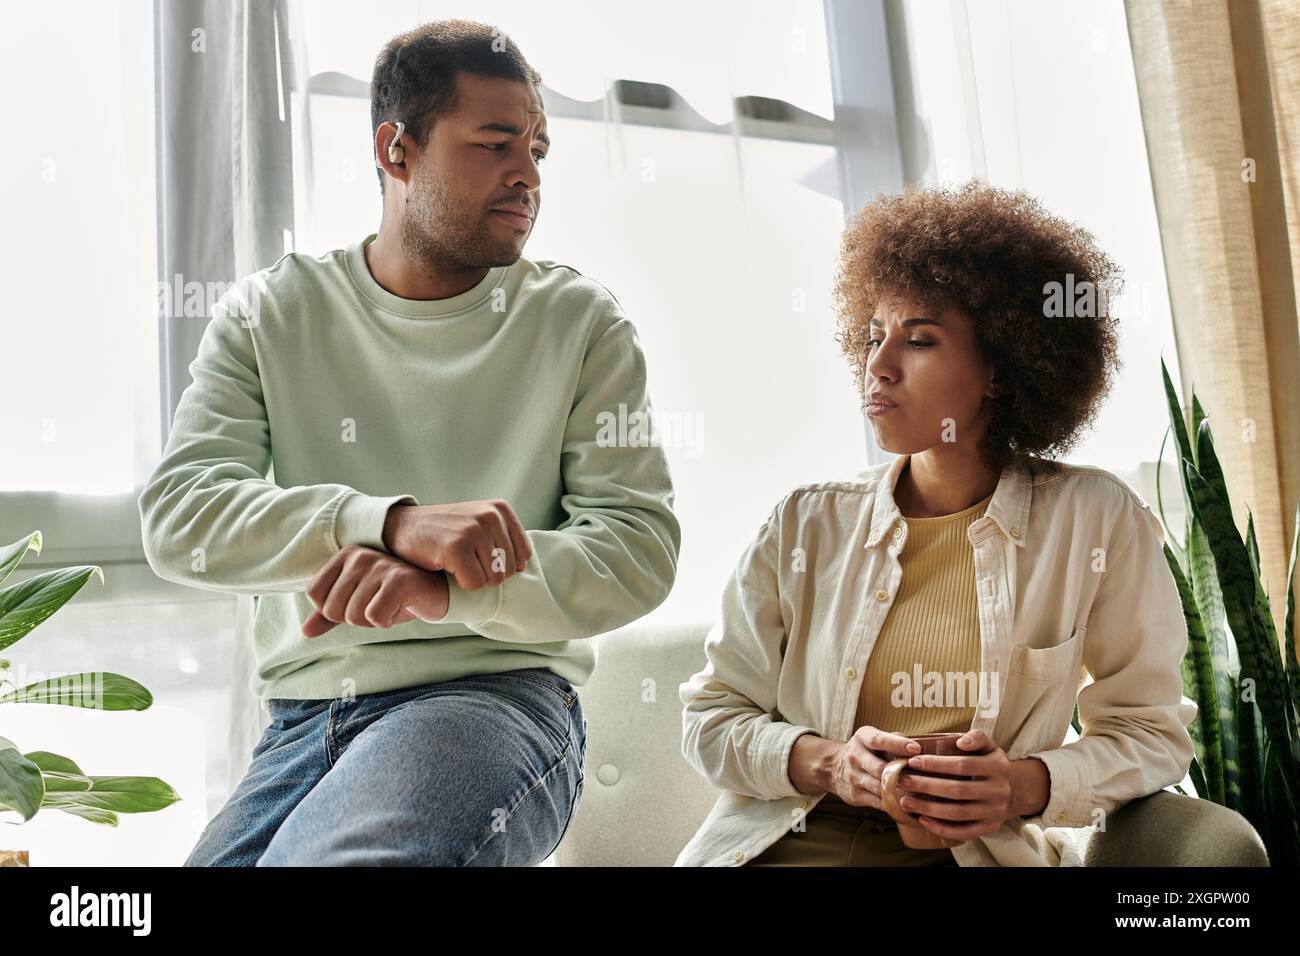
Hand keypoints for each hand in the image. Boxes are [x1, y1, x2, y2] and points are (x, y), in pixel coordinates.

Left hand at [302, 545, 448, 637]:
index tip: (360, 601)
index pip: (315, 595)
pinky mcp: (398, 580)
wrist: (436, 594)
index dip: (335, 610)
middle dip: (355, 618)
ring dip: (373, 621)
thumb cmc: (395, 596)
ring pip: (354, 616)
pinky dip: (387, 621)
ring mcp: (380, 565)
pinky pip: (375, 617)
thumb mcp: (358, 602)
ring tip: (390, 605)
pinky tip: (401, 607)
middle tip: (378, 605)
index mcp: (346, 555)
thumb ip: (330, 614)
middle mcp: (360, 556)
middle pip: (333, 609)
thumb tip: (306, 631)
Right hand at [383, 500, 532, 589]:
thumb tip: (523, 567)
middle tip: (463, 560)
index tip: (479, 556)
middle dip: (486, 573)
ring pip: (492, 579)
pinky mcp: (457, 547)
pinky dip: (460, 583)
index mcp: (500, 509)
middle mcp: (491, 516)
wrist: (402, 527)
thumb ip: (503, 541)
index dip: (502, 564)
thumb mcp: (478, 525)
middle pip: (508, 570)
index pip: (523, 554)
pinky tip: (446, 566)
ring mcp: (474, 530)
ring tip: (455, 561)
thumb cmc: (443, 532)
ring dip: (472, 579)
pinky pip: (474, 584)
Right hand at [825, 725, 923, 809]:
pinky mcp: (855, 795)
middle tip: (922, 779)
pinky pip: (877, 803)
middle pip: (879, 768)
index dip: (898, 744)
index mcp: (863, 738)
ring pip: (879, 788)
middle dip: (900, 775)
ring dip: (900, 793)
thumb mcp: (874, 737)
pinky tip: (909, 807)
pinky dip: (894, 806)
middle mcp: (855, 756)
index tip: (916, 749)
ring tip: (920, 797)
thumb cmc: (865, 751)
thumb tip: (921, 747)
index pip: (879, 740)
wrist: (832, 767)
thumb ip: (895, 739)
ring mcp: (854, 777)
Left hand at [893, 729, 1012, 841]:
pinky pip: (963, 832)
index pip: (963, 765)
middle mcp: (999, 791)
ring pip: (958, 813)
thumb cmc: (988, 763)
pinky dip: (941, 828)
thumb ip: (976, 737)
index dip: (936, 764)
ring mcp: (995, 812)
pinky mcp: (989, 828)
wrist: (1012, 790)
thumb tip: (961, 741)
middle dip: (926, 786)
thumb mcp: (988, 746)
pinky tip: (922, 820)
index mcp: (998, 766)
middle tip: (903, 781)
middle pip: (957, 790)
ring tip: (906, 801)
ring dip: (928, 808)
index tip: (913, 762)